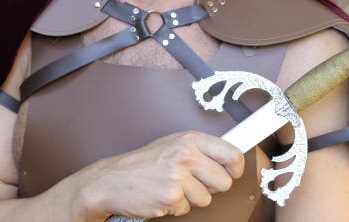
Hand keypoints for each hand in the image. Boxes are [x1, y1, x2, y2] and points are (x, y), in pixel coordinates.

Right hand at [74, 131, 243, 218]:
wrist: (113, 180)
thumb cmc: (144, 163)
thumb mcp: (173, 144)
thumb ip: (200, 150)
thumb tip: (231, 158)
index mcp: (190, 139)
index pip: (232, 154)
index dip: (236, 168)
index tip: (232, 171)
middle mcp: (186, 155)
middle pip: (224, 181)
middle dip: (211, 187)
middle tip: (193, 182)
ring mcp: (178, 176)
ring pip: (207, 199)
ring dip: (191, 198)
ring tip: (172, 187)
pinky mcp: (171, 197)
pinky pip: (188, 209)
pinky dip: (176, 206)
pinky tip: (162, 195)